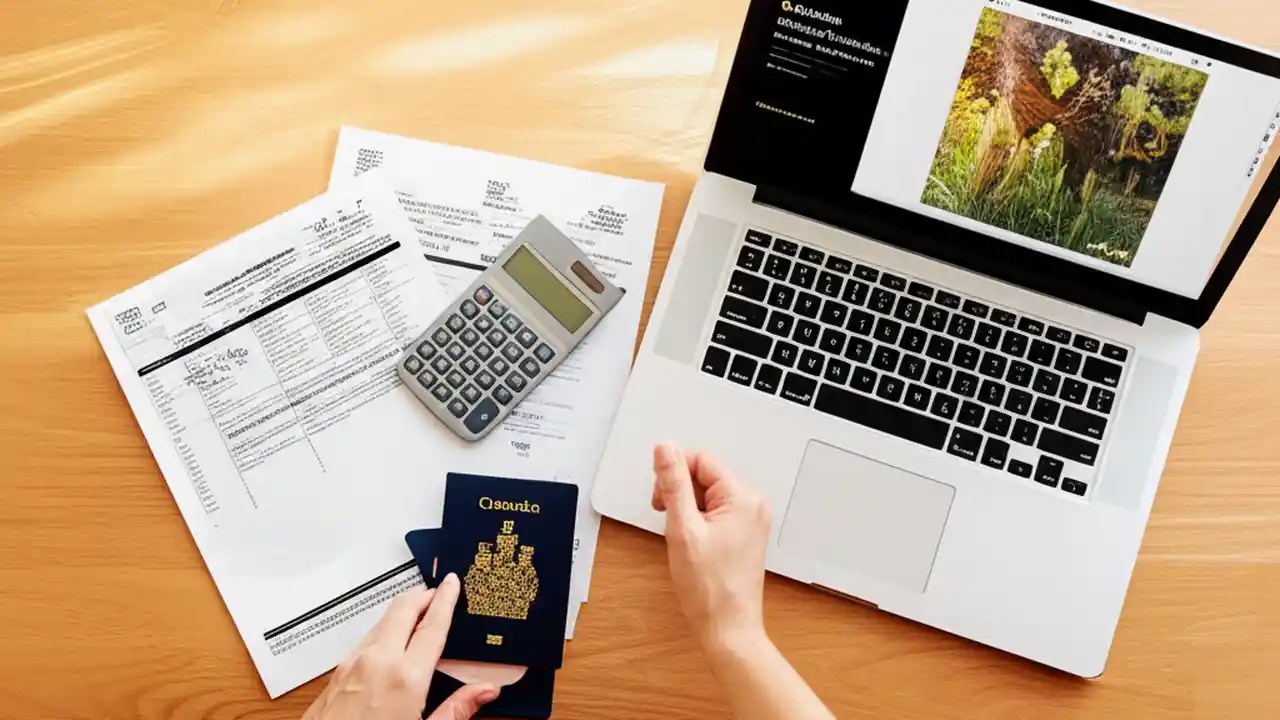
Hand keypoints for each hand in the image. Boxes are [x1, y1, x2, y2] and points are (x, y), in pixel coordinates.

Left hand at [303, 574, 498, 719]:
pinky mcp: (338, 670)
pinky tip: (391, 643)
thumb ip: (456, 710)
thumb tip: (485, 690)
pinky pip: (367, 638)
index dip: (445, 599)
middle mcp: (378, 661)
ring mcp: (354, 663)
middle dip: (422, 595)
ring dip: (402, 612)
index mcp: (406, 678)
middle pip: (403, 609)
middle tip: (437, 592)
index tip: (452, 583)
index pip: (432, 625)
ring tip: (418, 615)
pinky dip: (384, 630)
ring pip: (383, 621)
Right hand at [651, 442, 770, 651]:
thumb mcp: (682, 529)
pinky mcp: (746, 532)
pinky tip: (693, 542)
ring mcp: (751, 518)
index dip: (674, 474)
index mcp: (743, 497)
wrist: (728, 628)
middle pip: (705, 475)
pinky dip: (698, 520)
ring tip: (682, 536)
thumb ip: (673, 484)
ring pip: (708, 493)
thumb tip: (665, 449)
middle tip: (669, 519)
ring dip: (687, 507)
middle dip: (680, 491)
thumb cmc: (710, 588)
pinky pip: (716, 510)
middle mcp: (753, 503)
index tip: (661, 498)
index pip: (701, 459)